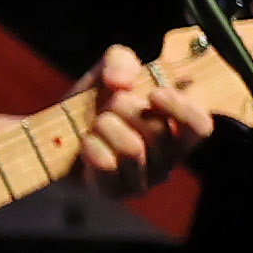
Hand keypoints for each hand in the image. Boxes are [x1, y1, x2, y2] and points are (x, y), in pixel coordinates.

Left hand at [71, 43, 212, 192]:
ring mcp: (140, 179)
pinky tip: (85, 141)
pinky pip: (107, 166)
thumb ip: (120, 60)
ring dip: (105, 125)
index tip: (154, 94)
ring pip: (132, 149)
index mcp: (176, 131)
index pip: (200, 127)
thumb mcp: (107, 71)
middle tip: (109, 105)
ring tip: (95, 123)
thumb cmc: (92, 104)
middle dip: (125, 108)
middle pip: (159, 133)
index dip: (181, 108)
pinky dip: (91, 145)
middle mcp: (165, 159)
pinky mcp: (112, 191)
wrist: (51, 133)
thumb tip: (121, 81)